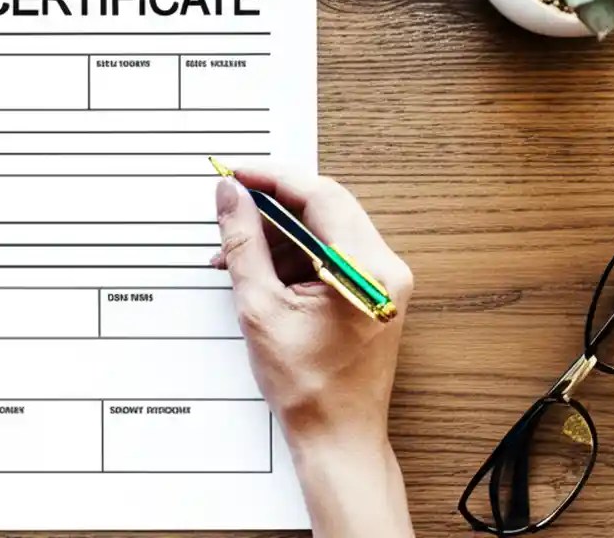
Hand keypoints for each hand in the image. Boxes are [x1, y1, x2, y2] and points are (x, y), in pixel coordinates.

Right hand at [213, 167, 413, 537]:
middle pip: (326, 206)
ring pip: (325, 229)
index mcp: (366, 269)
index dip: (272, 178)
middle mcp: (385, 268)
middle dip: (273, 204)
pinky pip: (330, 253)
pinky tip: (258, 271)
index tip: (236, 176)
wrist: (338, 437)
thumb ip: (243, 244)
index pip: (320, 195)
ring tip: (235, 253)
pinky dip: (293, 255)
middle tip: (231, 203)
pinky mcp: (371, 292)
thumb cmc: (308, 388)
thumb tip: (229, 197)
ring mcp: (381, 280)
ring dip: (279, 234)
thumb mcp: (260, 308)